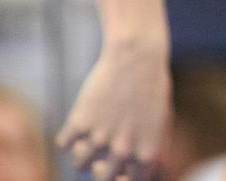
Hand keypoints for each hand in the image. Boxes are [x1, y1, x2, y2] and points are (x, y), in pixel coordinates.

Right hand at [59, 40, 170, 180]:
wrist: (137, 56)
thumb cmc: (154, 87)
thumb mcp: (162, 122)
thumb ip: (155, 149)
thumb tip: (146, 169)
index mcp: (146, 154)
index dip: (123, 176)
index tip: (120, 166)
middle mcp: (122, 151)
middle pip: (102, 178)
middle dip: (101, 168)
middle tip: (101, 154)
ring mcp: (99, 138)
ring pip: (80, 164)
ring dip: (83, 152)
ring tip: (88, 136)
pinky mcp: (79, 121)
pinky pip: (63, 143)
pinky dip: (67, 135)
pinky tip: (77, 122)